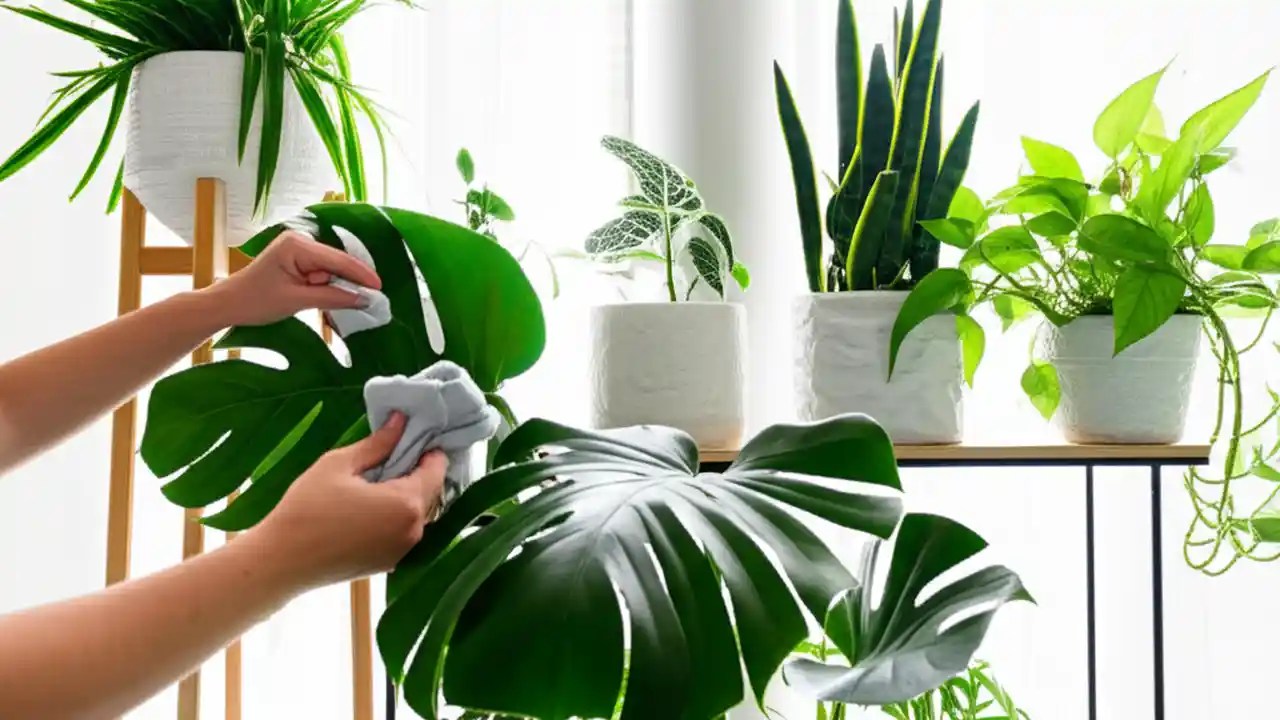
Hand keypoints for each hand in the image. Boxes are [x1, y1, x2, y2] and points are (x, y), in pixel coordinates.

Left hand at [208, 230, 382, 326]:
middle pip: (337, 262)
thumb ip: (333, 298)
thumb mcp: (297, 301)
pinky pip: (322, 272)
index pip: (337, 259)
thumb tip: (363, 299)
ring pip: (331, 269)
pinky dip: (326, 286)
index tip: (380, 287)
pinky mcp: (298, 260)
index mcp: (297, 245)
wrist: (229, 304)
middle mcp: (300, 241)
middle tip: (363, 301)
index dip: (360, 274)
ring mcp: (299, 249)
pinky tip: (323, 296)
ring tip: (318, 301)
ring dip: (333, 286)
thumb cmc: (256, 301)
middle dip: (346, 282)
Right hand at [251, 413, 447, 590]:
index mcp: (406, 504)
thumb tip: (401, 420)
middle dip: (416, 471)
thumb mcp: (340, 465)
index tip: (412, 436)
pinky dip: (395, 516)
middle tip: (391, 455)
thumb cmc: (307, 508)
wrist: (282, 562)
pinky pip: (403, 532)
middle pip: (430, 492)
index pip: (436, 469)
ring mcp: (402, 551)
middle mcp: (413, 531)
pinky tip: (369, 507)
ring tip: (377, 480)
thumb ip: (378, 443)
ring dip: (406, 494)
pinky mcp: (388, 564)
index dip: (428, 449)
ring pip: (417, 513)